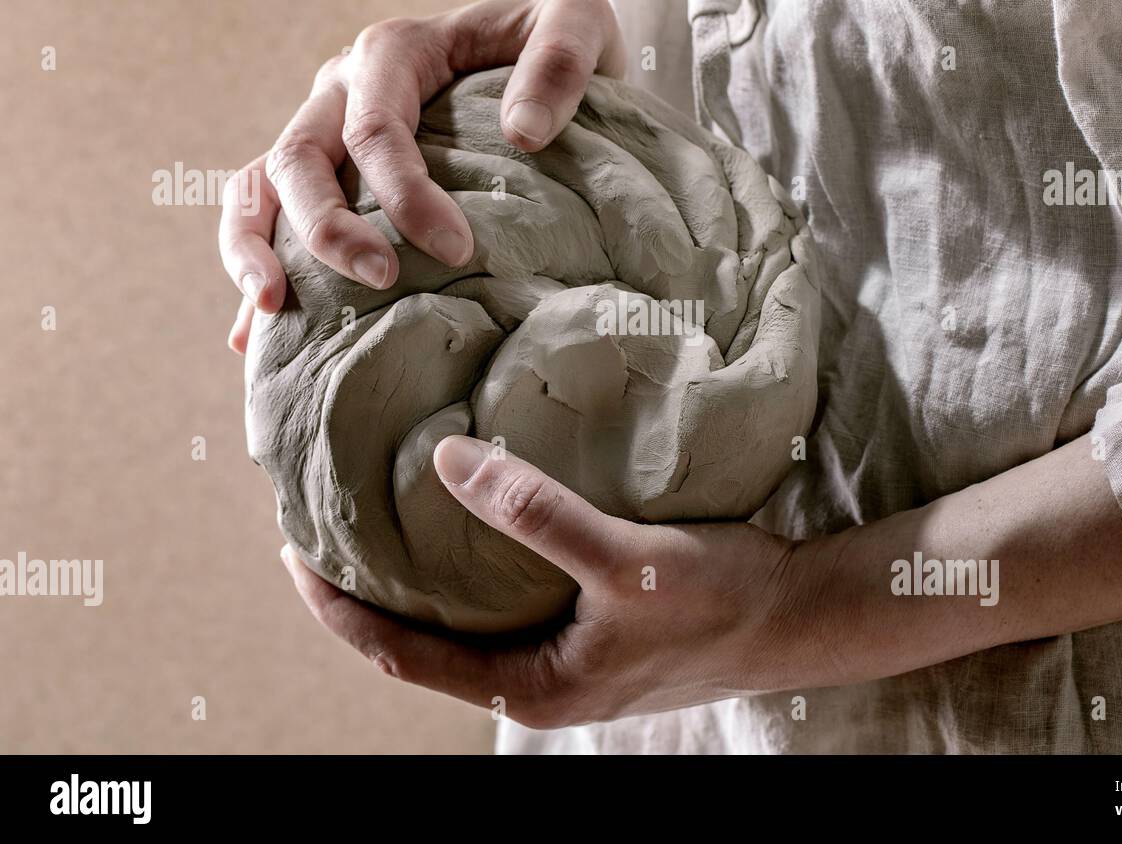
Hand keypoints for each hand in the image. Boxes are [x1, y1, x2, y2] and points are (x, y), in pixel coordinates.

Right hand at [220, 0, 625, 352]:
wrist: (551, 53)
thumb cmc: (562, 42)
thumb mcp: (580, 20)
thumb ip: (561, 59)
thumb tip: (524, 132)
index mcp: (394, 52)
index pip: (376, 128)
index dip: (406, 194)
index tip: (458, 250)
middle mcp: (343, 87)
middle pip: (300, 158)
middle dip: (330, 228)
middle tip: (381, 281)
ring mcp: (325, 129)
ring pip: (261, 184)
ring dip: (257, 247)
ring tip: (275, 310)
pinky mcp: (327, 171)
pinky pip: (264, 213)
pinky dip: (254, 265)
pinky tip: (256, 335)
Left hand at [280, 436, 807, 728]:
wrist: (800, 616)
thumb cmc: (720, 600)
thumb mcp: (627, 559)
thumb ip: (537, 514)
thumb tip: (446, 462)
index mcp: (529, 687)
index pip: (397, 654)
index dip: (335, 608)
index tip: (292, 551)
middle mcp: (537, 682)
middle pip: (419, 643)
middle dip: (364, 592)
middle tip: (323, 526)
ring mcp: (562, 659)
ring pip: (462, 620)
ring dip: (415, 576)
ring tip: (379, 517)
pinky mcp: (587, 630)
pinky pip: (505, 601)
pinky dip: (469, 565)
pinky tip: (467, 519)